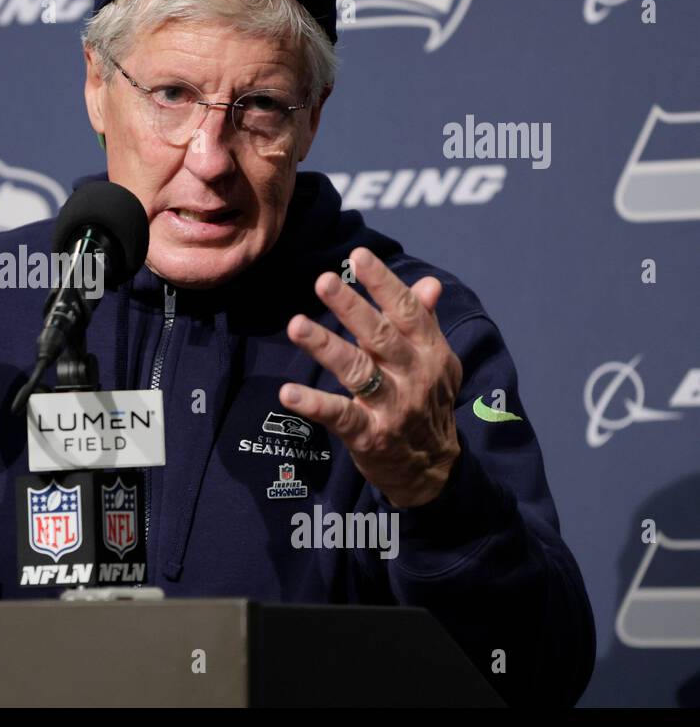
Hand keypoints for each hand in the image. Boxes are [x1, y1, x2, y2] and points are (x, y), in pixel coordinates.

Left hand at [279, 247, 462, 507]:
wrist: (435, 470)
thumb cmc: (428, 405)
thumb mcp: (439, 363)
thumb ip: (426, 322)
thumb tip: (429, 282)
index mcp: (430, 353)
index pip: (407, 312)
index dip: (383, 283)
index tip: (359, 256)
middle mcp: (414, 376)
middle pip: (380, 336)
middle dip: (351, 308)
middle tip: (323, 281)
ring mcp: (392, 407)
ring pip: (357, 371)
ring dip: (325, 346)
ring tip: (296, 325)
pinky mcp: (370, 435)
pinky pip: (339, 416)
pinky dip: (313, 404)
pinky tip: (287, 393)